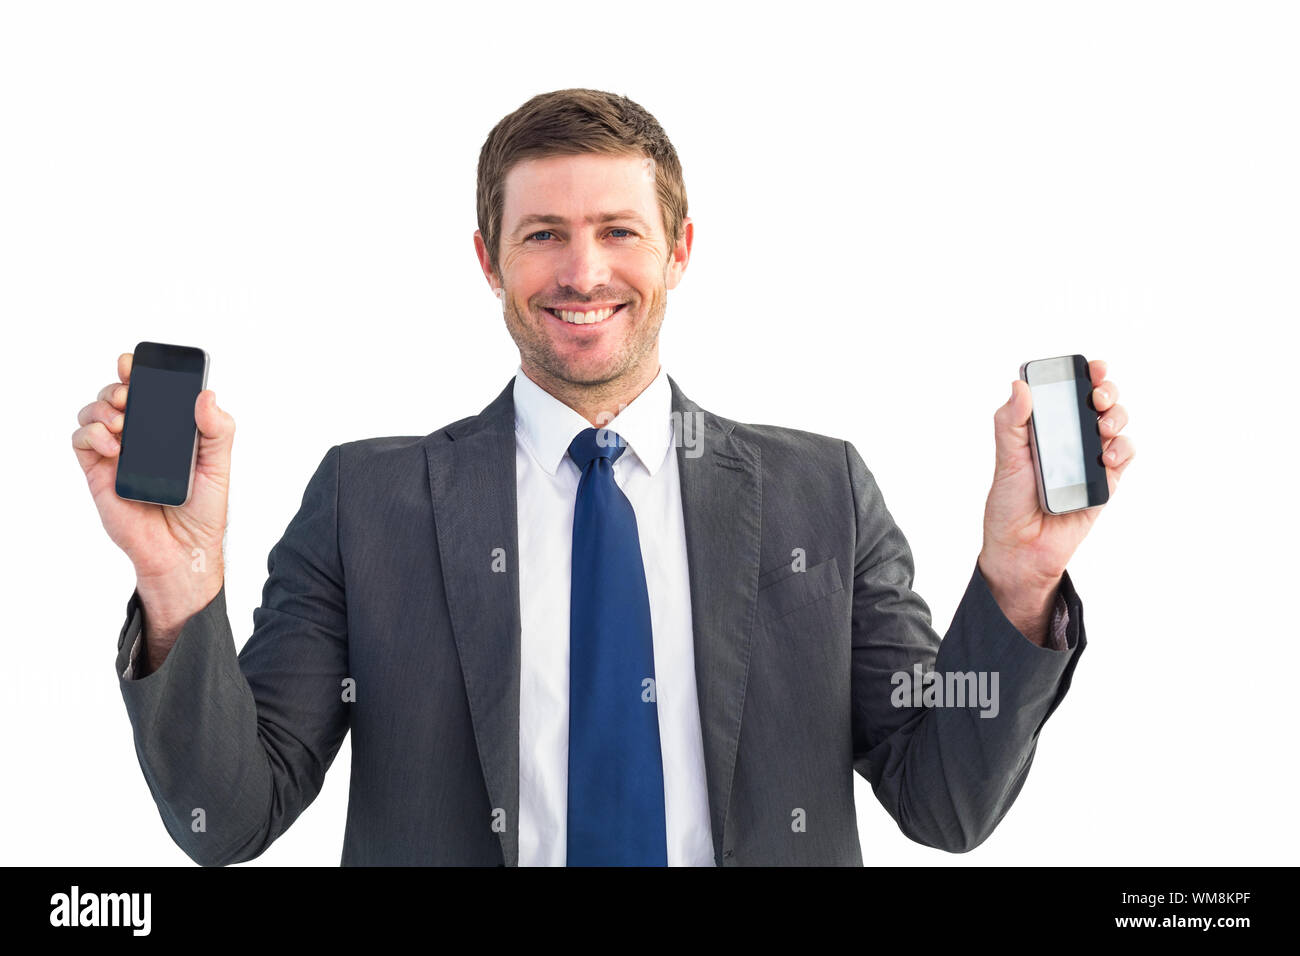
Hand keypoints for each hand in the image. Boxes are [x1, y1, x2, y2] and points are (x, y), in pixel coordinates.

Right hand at [72, 351, 234, 632]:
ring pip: (94, 412)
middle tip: (129, 395)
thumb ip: (217, 430)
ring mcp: (116, 453)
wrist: (184, 552)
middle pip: (116, 395)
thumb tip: (207, 396)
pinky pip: (81, 441)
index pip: (147, 390)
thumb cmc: (203, 511)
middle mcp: (140, 437)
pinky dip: (92, 434)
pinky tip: (114, 446)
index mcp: (167, 429)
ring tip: (122, 422)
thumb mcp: (219, 466)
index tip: (134, 362)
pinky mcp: (99, 473)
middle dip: (118, 386)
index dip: (136, 371)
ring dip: (102, 407)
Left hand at [978, 358, 1134, 601]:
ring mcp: (1090, 458)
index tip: (1091, 367)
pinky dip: (1122, 449)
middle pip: (1100, 401)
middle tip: (1097, 398)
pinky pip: (1124, 456)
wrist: (1023, 549)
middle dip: (1106, 391)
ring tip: (1102, 429)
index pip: (1069, 391)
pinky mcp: (1105, 482)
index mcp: (1044, 427)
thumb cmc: (1009, 504)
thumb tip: (1020, 385)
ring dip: (1116, 417)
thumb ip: (1011, 422)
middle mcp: (1070, 438)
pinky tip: (1106, 457)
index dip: (1085, 374)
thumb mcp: (1006, 459)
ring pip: (1117, 424)